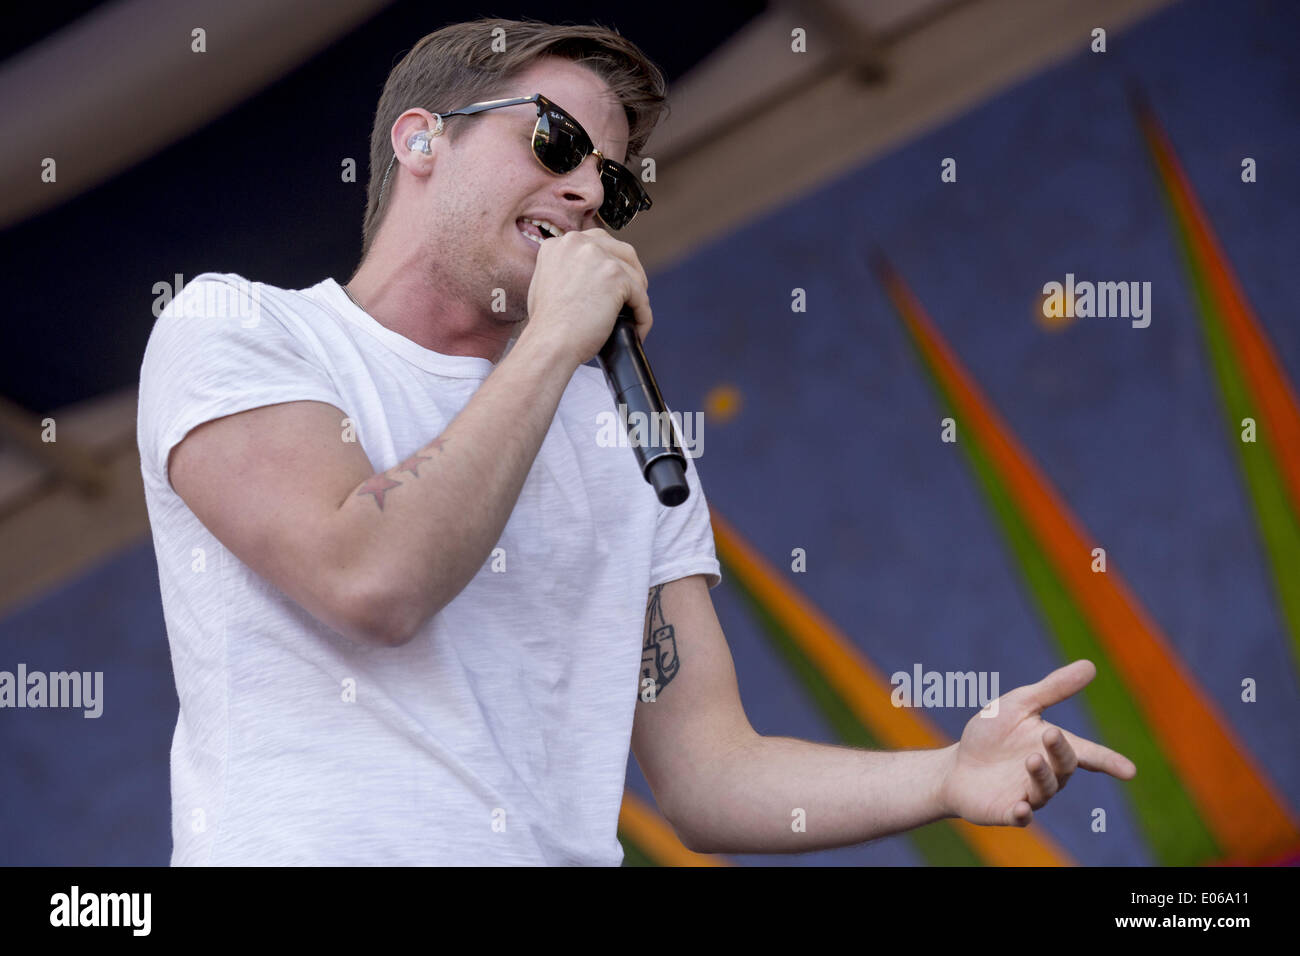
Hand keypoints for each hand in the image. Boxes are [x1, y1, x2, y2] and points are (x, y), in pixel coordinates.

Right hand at [523, 228, 651, 365]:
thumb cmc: (547, 326)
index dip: (611, 264)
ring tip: (634, 318)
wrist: (549, 344)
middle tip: (631, 300)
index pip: (598, 244)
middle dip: (631, 275)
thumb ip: (567, 270)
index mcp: (560, 244)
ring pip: (635, 275)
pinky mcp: (615, 276)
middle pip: (622, 252)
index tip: (614, 286)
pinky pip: (641, 297)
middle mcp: (577, 243)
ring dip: (638, 297)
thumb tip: (590, 276)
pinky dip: (643, 316)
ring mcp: (598, 256)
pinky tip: (637, 330)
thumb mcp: (547, 283)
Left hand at [937, 659, 1135, 826]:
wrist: (956, 765)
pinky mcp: (1007, 811)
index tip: (1130, 770)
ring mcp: (1029, 795)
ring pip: (1044, 790)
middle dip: (1060, 751)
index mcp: (1054, 748)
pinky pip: (1020, 816)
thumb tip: (1091, 665)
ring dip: (1041, 775)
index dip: (1109, 762)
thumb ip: (1053, 689)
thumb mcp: (1020, 705)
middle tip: (1050, 734)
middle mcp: (1048, 774)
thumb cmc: (992, 733)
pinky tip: (1020, 808)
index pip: (1088, 754)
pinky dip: (1022, 814)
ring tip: (1031, 758)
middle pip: (1064, 766)